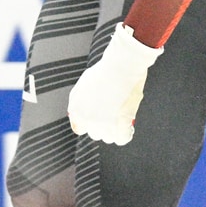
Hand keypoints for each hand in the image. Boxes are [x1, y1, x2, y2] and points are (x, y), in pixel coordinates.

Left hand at [68, 23, 162, 146]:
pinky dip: (125, 134)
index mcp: (77, 109)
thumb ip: (79, 102)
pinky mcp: (121, 125)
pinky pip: (122, 139)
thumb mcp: (83, 85)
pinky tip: (128, 127)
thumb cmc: (105, 70)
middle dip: (103, 125)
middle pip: (95, 133)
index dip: (89, 123)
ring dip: (114, 130)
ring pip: (109, 138)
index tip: (96, 119)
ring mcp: (104, 124)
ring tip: (120, 117)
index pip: (79, 128)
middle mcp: (88, 119)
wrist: (122, 66)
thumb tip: (79, 113)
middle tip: (112, 113)